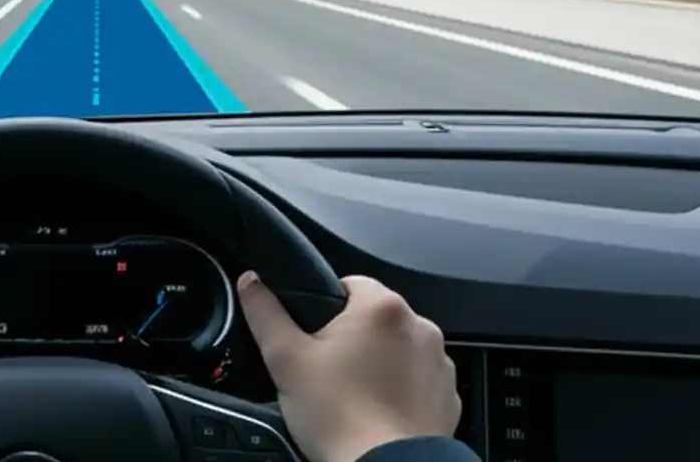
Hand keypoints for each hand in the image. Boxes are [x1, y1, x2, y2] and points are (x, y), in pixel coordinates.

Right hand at [238, 273, 458, 461]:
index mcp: (382, 307)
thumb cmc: (339, 416)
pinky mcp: (448, 395)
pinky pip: (419, 380)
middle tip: (328, 372)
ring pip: (398, 348)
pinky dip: (401, 389)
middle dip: (353, 338)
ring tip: (354, 396)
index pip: (350, 283)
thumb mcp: (286, 359)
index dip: (325, 308)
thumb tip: (251, 282)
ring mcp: (439, 362)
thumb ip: (266, 313)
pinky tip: (378, 410)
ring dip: (380, 362)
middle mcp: (420, 327)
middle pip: (375, 318)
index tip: (314, 339)